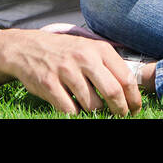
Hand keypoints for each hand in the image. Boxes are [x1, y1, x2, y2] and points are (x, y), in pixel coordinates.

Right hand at [0, 29, 142, 115]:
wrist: (27, 48)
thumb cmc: (65, 52)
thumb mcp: (90, 49)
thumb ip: (109, 65)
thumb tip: (130, 90)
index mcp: (99, 49)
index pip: (125, 78)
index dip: (134, 98)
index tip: (135, 108)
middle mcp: (84, 58)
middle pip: (112, 92)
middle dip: (120, 109)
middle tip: (120, 115)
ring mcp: (66, 71)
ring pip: (92, 104)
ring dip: (94, 111)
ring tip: (90, 105)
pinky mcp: (49, 84)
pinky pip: (70, 109)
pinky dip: (75, 113)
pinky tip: (73, 106)